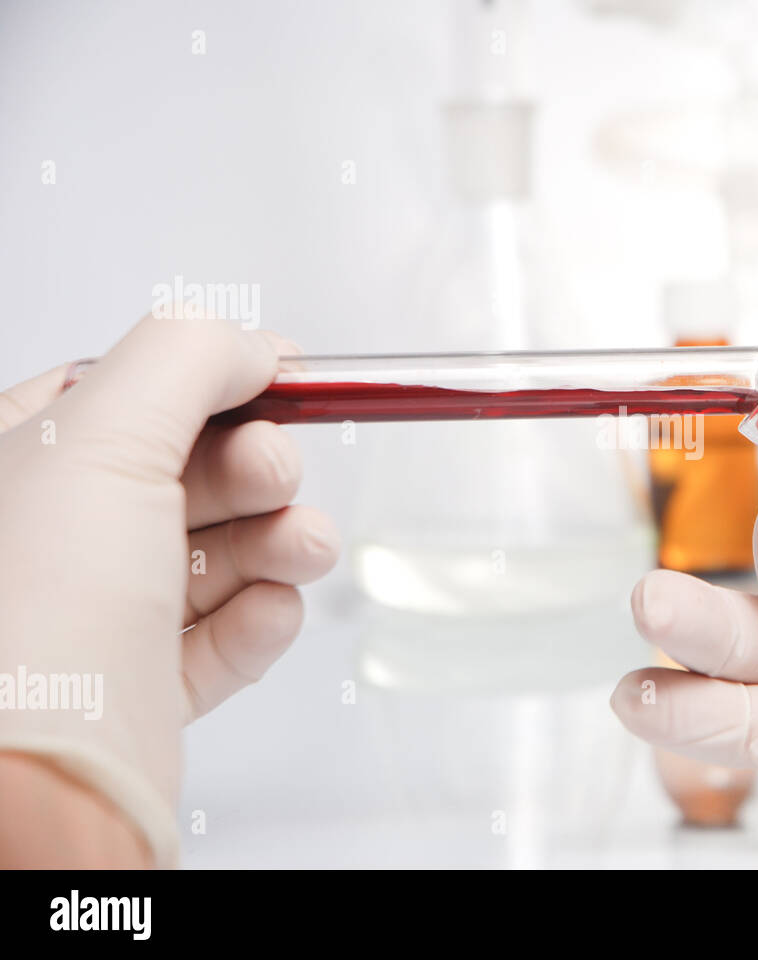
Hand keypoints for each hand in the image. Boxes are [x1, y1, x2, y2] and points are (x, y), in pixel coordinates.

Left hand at [0, 316, 339, 864]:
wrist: (42, 784)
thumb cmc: (32, 621)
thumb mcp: (104, 441)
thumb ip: (184, 362)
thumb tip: (248, 346)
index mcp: (14, 467)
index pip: (125, 393)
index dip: (212, 381)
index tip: (285, 377)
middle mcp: (49, 541)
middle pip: (184, 474)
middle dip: (252, 469)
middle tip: (276, 472)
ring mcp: (94, 620)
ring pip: (213, 556)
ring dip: (276, 543)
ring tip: (302, 547)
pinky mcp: (140, 692)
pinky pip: (221, 639)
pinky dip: (258, 620)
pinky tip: (269, 611)